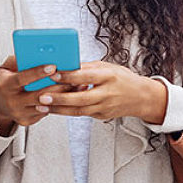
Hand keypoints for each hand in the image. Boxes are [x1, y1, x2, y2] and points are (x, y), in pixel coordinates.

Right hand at [0, 55, 73, 135]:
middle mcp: (12, 102)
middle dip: (57, 86)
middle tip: (73, 77)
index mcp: (6, 85)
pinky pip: (46, 112)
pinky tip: (71, 95)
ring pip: (45, 106)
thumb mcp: (7, 67)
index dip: (38, 73)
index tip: (53, 66)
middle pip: (38, 95)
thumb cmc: (6, 79)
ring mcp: (20, 113)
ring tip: (77, 85)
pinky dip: (59, 103)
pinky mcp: (27, 121)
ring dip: (62, 95)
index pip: (22, 78)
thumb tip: (37, 52)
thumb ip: (19, 59)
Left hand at [37, 61, 167, 123]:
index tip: (53, 74)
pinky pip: (81, 114)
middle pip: (80, 98)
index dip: (69, 76)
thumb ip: (87, 68)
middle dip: (59, 98)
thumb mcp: (107, 67)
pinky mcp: (101, 116)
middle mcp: (107, 93)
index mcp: (109, 76)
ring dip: (58, 109)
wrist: (140, 97)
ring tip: (41, 106)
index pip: (86, 76)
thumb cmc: (122, 78)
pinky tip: (53, 109)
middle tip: (42, 97)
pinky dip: (66, 111)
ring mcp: (104, 107)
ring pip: (78, 111)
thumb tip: (67, 66)